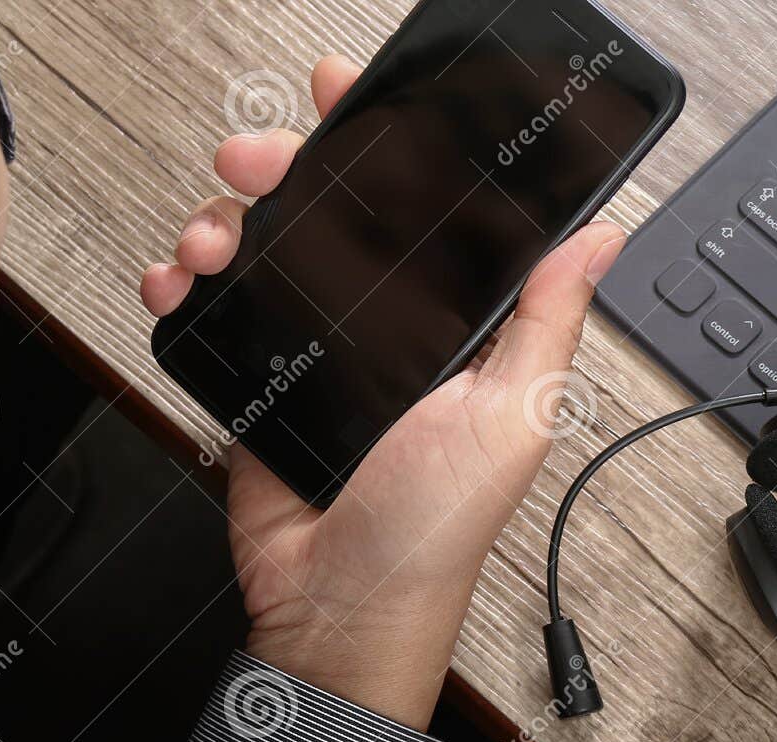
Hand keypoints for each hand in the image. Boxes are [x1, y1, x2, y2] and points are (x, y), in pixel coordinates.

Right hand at [143, 55, 623, 729]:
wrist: (337, 609)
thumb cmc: (431, 531)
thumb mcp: (509, 417)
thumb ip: (546, 321)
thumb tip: (600, 236)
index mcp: (452, 323)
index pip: (424, 207)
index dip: (389, 143)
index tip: (355, 97)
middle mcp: (384, 326)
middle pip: (328, 212)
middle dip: (287, 167)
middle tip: (255, 159)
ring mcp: (315, 349)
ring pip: (263, 248)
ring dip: (225, 221)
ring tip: (210, 240)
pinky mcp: (260, 379)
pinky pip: (217, 310)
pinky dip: (185, 284)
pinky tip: (177, 283)